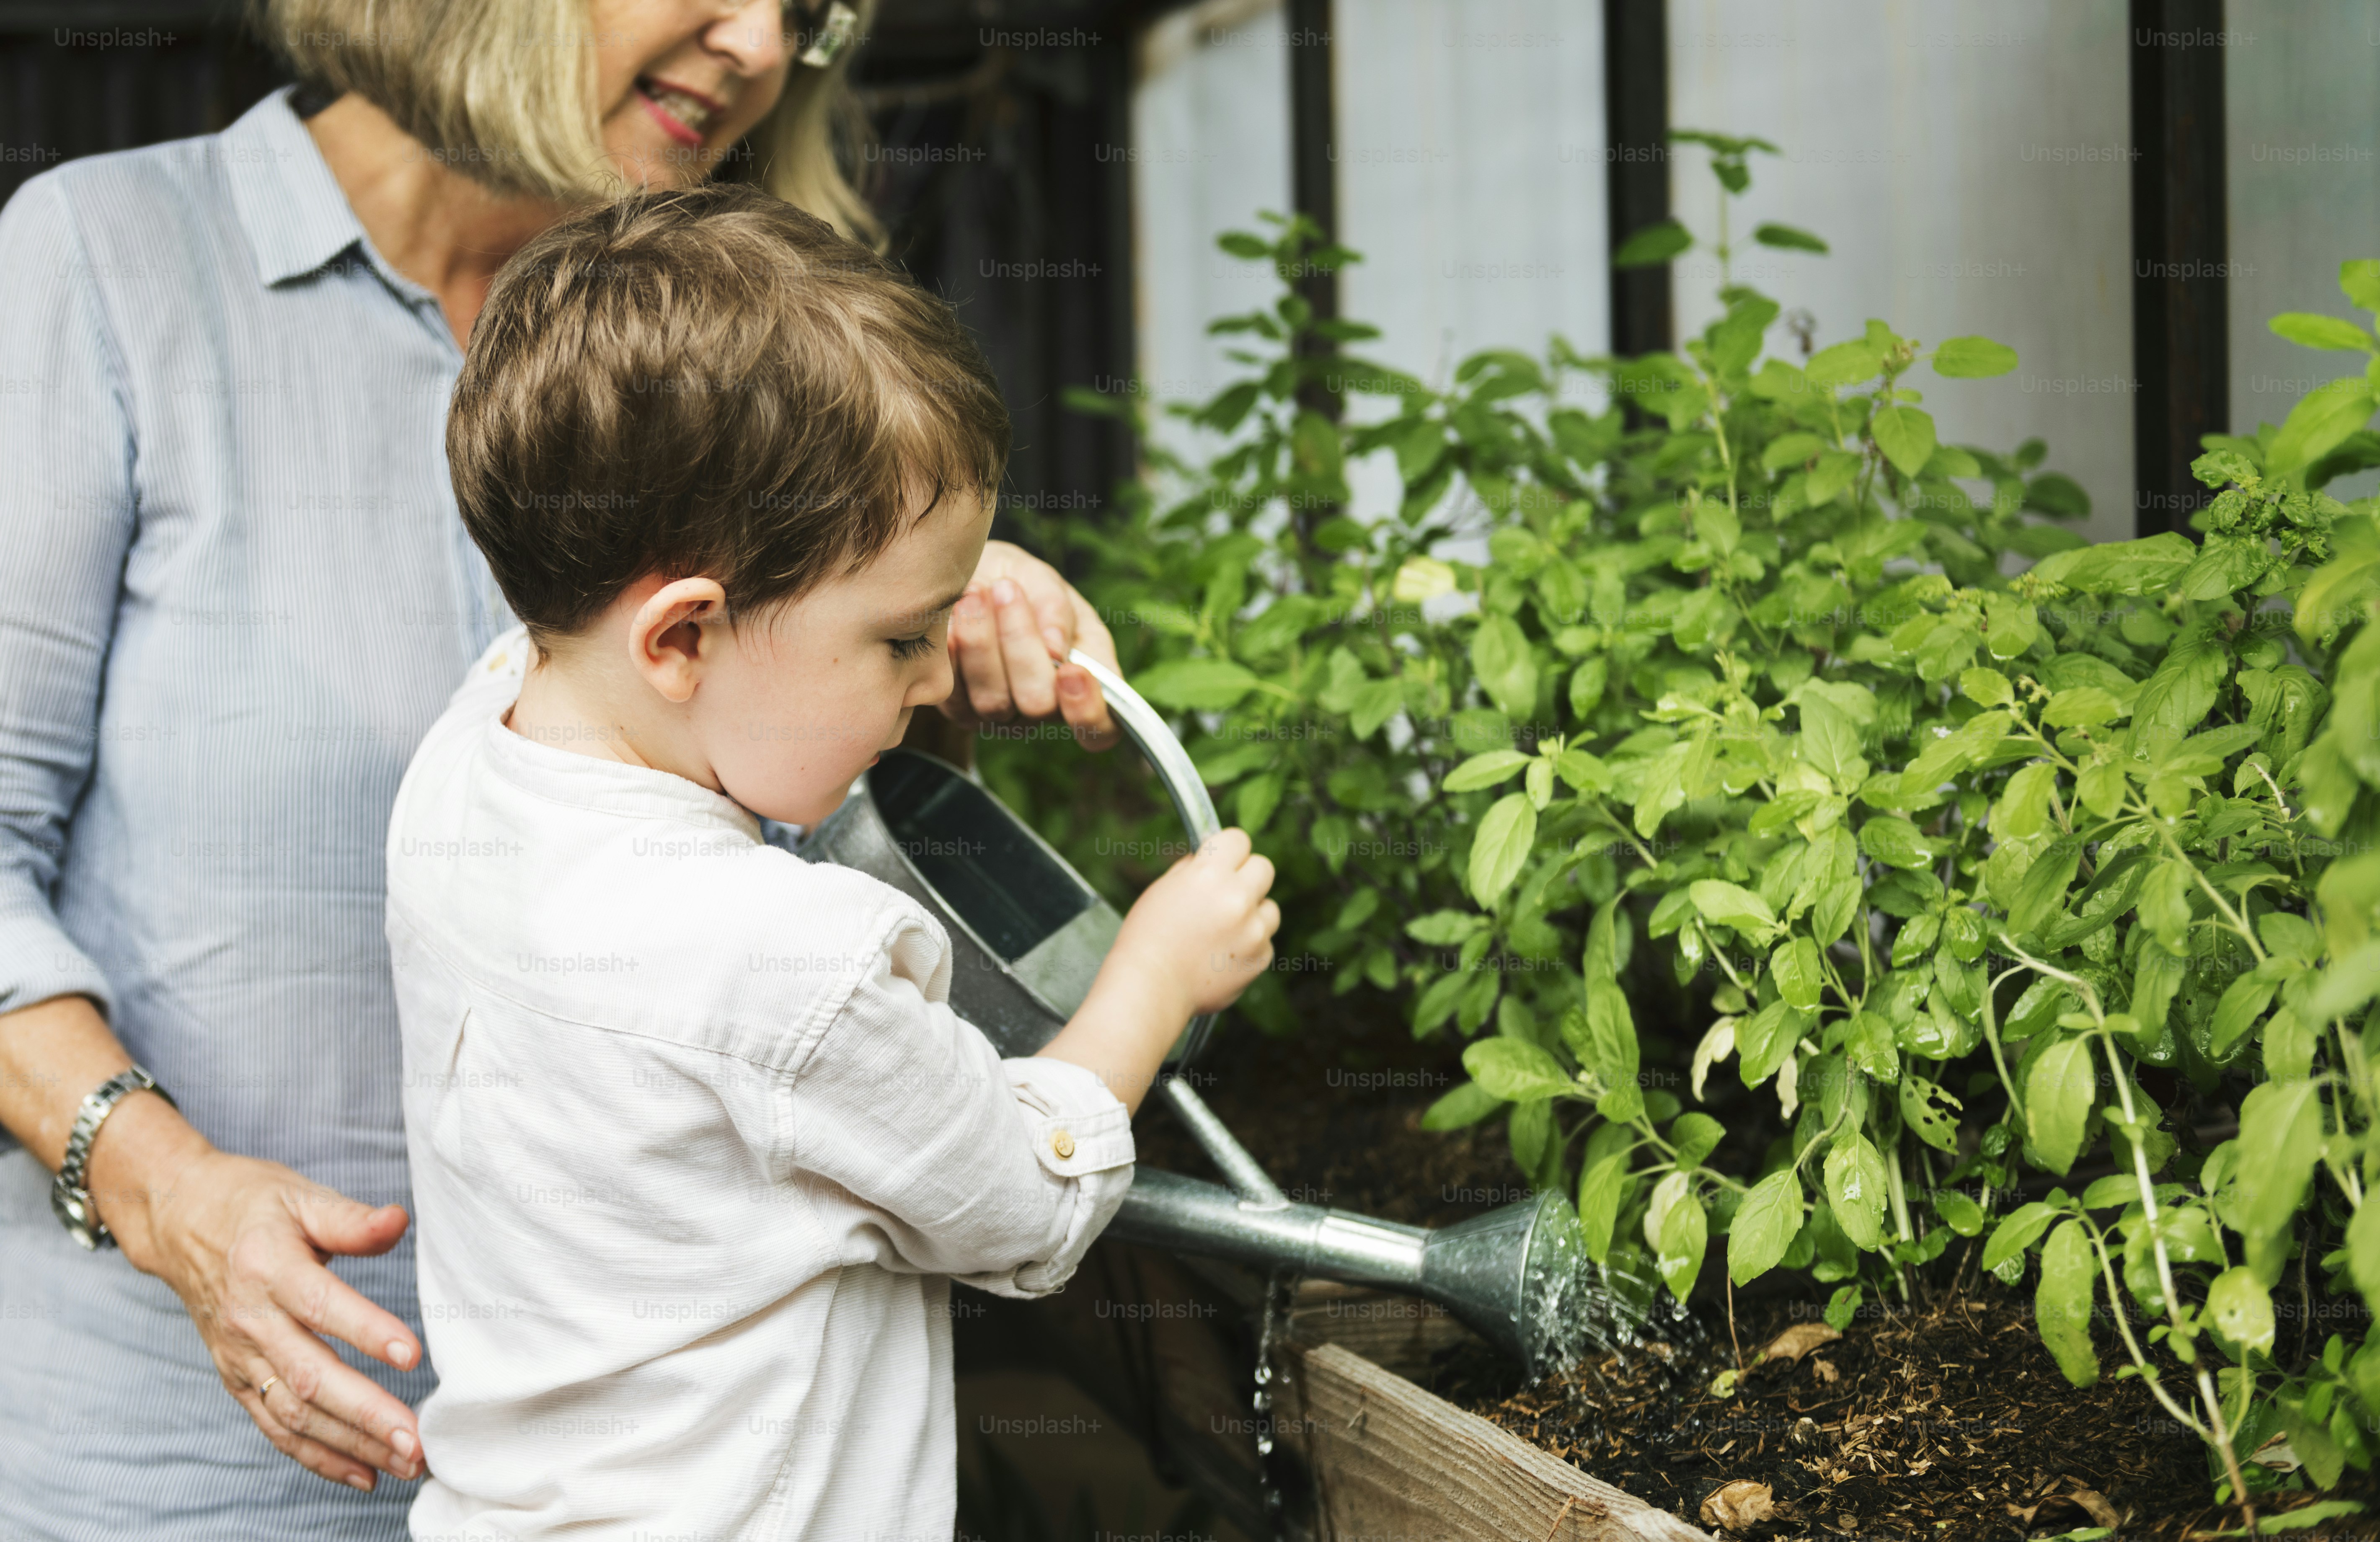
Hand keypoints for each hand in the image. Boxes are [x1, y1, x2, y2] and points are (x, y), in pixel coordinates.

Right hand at [95, 1114, 425, 1491]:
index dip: (366, 1331)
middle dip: (365, 1414)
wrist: (179, 1221)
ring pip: (295, 1413)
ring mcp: (239, 1356)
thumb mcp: (300, 1195)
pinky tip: (364, 1472)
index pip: (321, 1305)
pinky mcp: (236, 1378)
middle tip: (417, 1439)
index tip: (412, 1354)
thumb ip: (350, 1218)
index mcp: (268, 1267)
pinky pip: (276, 1426)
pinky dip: (317, 1456)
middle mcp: (250, 1320)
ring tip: (407, 1463)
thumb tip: (399, 1221)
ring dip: (352, 1445)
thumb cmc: (251, 1204)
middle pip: (309, 1376)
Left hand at [939, 540, 1119, 748]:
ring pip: (993, 701)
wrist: (969, 577)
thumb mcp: (1047, 583)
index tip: (1071, 671)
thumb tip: (1055, 649)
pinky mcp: (960, 711)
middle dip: (1021, 643)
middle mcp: (1046, 710)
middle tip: (1006, 589)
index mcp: (1085, 684)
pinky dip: (953, 651)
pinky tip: (953, 616)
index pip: (1102, 728)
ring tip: (975, 593)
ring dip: (981, 642)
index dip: (1089, 710)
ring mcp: (1002, 717)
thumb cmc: (1020, 582)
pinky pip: (955, 694)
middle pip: (1039, 704)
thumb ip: (1057, 610)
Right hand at [1116, 828, 1280, 1016]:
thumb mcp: (1162, 889)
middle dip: (1245, 877)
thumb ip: (1193, 869)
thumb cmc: (1147, 938)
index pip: (1238, 839)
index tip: (1220, 860)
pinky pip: (1265, 940)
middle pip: (1263, 867)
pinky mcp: (1260, 958)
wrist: (1151, 988)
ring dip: (1252, 913)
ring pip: (1270, 907)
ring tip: (1222, 930)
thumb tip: (1214, 859)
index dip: (1227, 850)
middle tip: (1224, 894)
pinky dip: (1249, 945)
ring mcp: (1253, 930)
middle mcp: (1237, 898)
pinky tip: (1221, 954)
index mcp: (1210, 874)